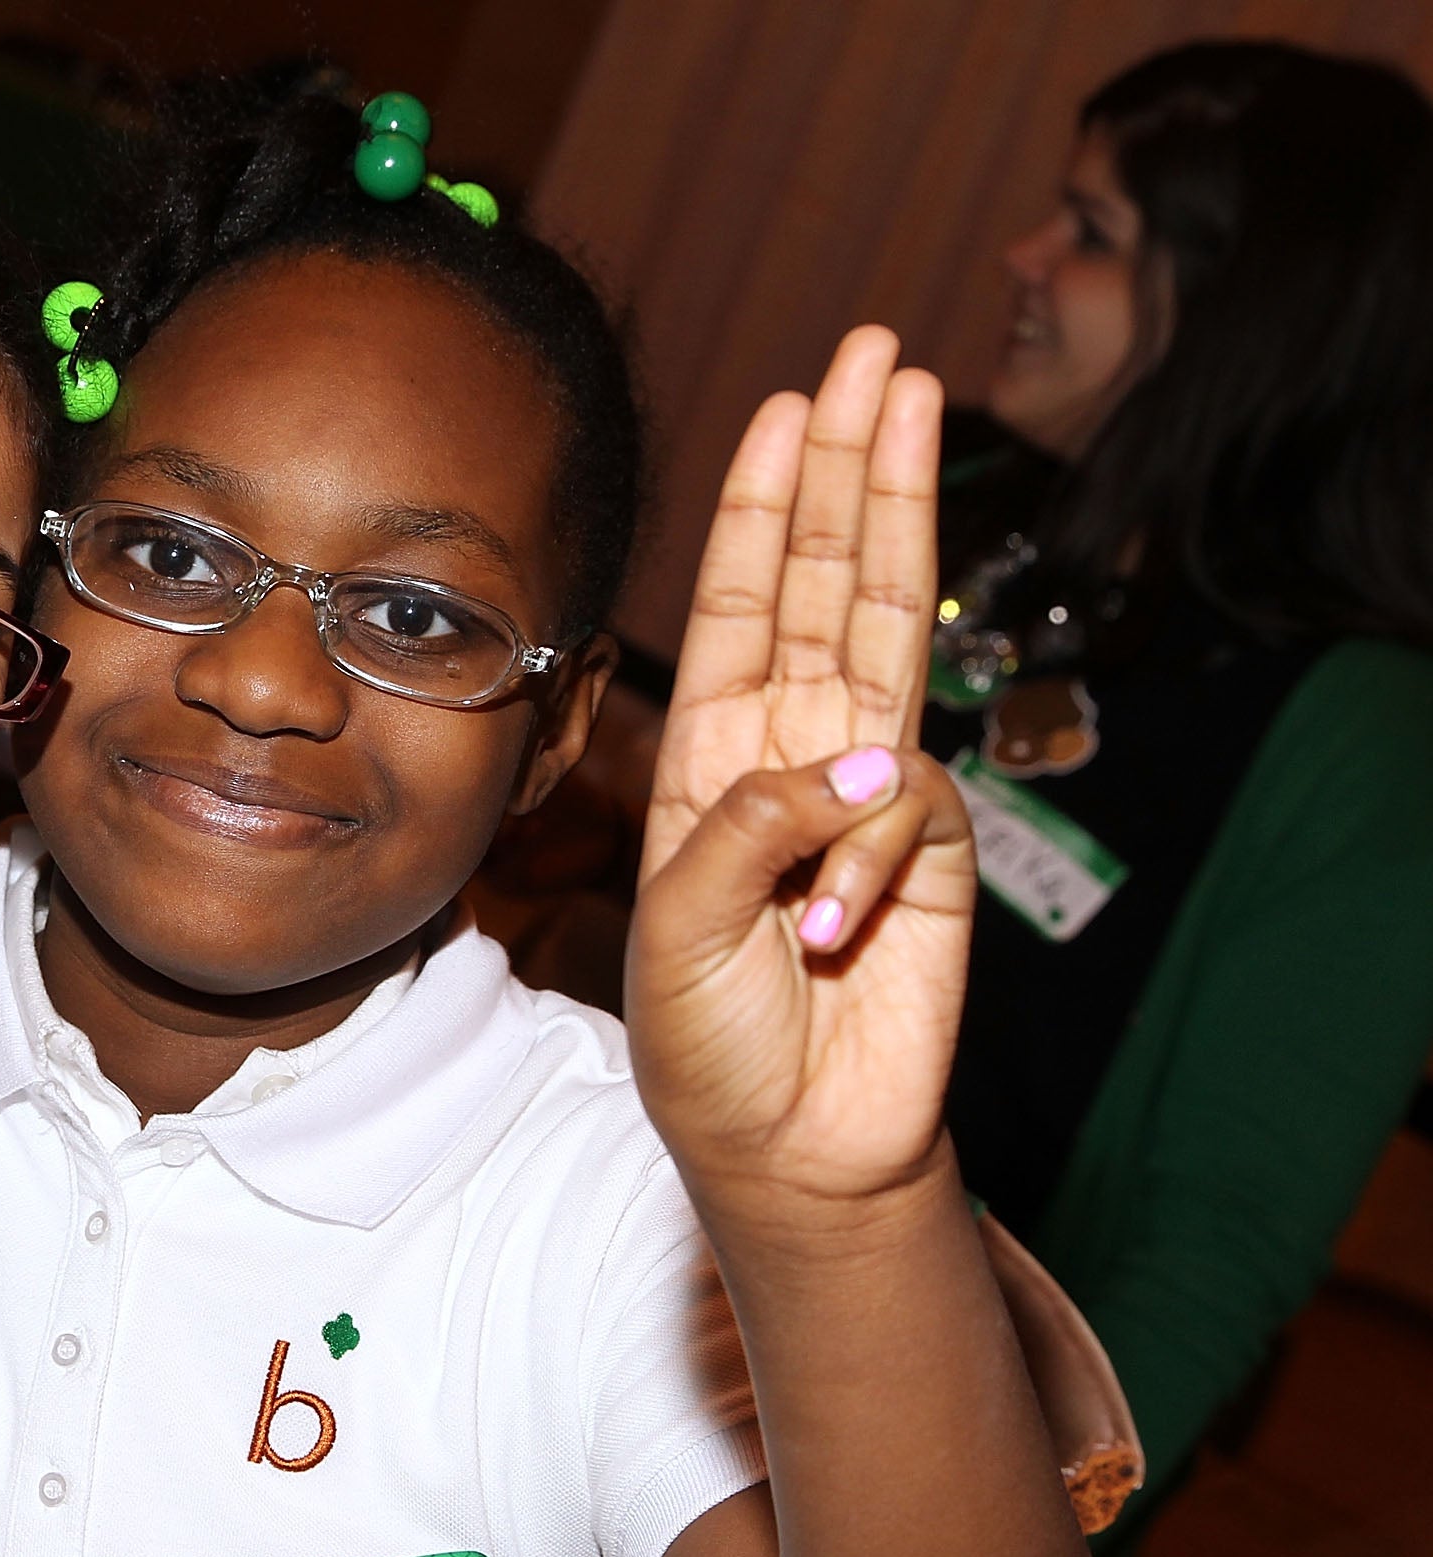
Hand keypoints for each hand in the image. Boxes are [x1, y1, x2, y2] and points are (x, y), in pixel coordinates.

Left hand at [628, 328, 973, 1209]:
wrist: (782, 1149)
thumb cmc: (706, 1045)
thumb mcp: (677, 932)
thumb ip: (746, 834)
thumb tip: (862, 761)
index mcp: (714, 758)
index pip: (744, 606)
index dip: (767, 507)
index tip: (786, 408)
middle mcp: (794, 754)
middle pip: (830, 582)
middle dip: (849, 466)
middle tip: (873, 352)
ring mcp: (870, 795)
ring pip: (890, 632)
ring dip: (897, 516)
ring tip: (907, 405)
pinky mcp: (935, 858)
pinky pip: (912, 809)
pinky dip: (868, 860)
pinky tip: (833, 924)